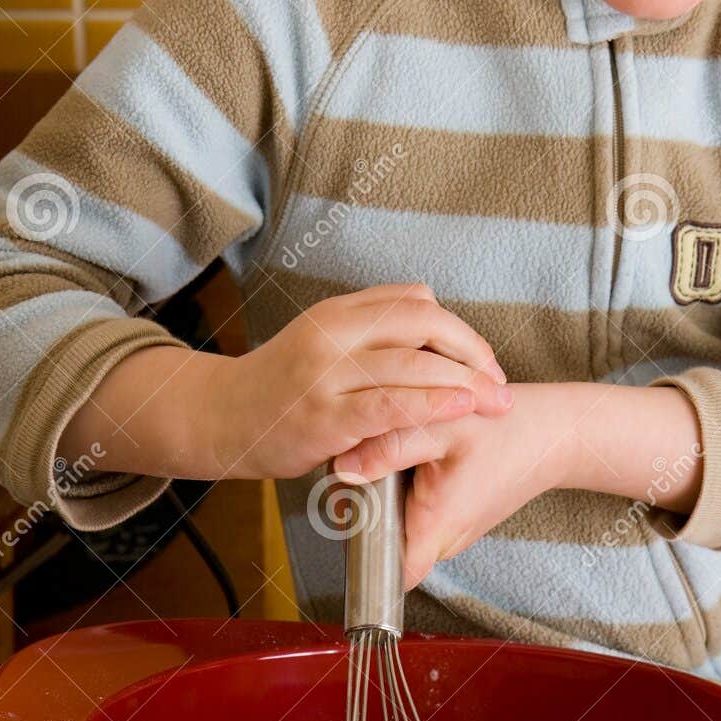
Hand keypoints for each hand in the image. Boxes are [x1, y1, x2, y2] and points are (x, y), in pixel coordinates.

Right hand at [212, 282, 512, 478]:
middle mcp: (332, 333)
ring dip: (465, 382)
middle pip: (424, 323)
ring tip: (496, 402)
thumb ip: (369, 331)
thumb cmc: (280, 387)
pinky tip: (459, 409)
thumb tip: (430, 314)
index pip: (415, 301)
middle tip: (501, 384)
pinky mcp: (325, 416)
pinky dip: (431, 403)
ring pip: (413, 362)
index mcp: (337, 311)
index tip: (483, 361)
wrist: (220, 420)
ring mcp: (327, 374)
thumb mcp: (321, 342)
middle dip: (473, 353)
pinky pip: (390, 403)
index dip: (460, 330)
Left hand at [332, 383, 570, 587]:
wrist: (555, 433)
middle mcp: (444, 541)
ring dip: (387, 499)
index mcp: (435, 527)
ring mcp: (452, 532)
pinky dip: (409, 491)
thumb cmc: (505, 430)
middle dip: (367, 514)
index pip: (389, 575)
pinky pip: (419, 515)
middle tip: (364, 468)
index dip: (361, 557)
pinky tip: (417, 457)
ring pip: (401, 529)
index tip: (345, 522)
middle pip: (386, 547)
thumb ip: (389, 448)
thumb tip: (341, 468)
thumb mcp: (443, 427)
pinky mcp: (457, 517)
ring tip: (393, 455)